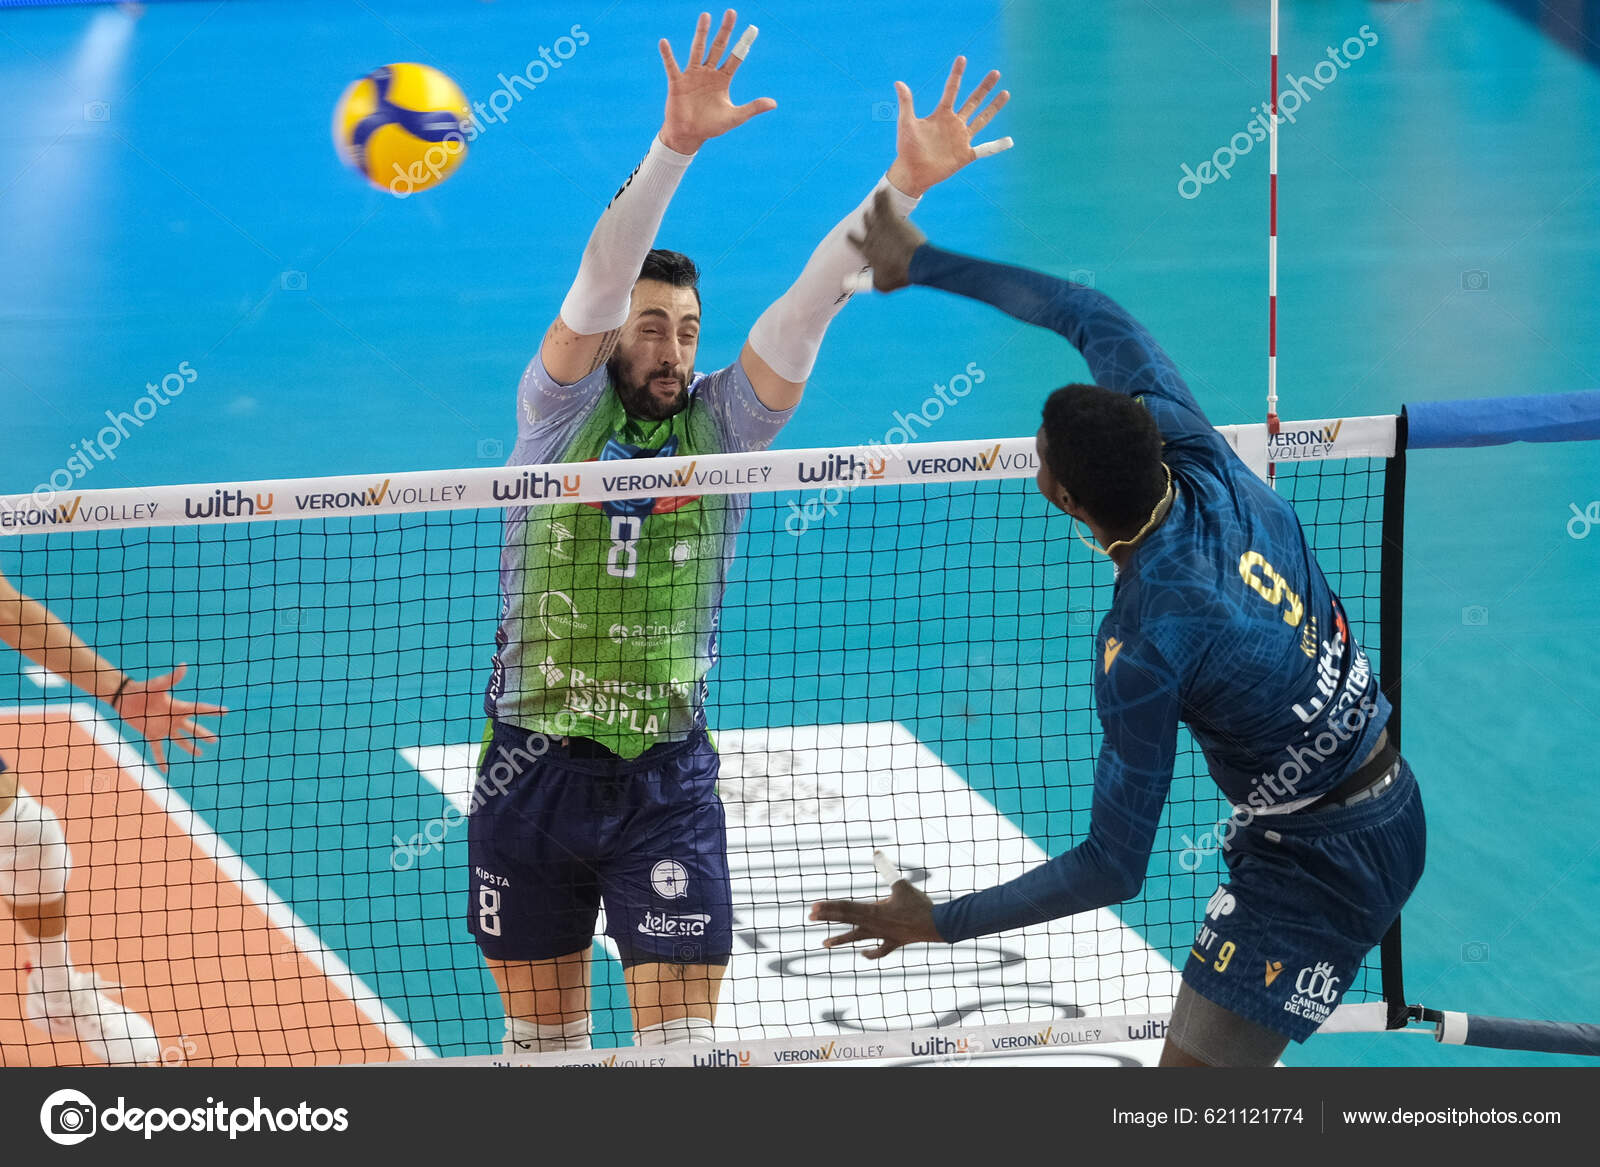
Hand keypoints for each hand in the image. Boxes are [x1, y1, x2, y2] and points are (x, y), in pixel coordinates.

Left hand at [114, 663, 227, 773]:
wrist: (123, 698)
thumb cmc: (141, 690)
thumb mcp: (157, 685)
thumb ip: (171, 678)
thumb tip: (184, 666)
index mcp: (177, 707)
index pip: (199, 709)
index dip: (213, 710)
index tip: (226, 711)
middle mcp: (173, 719)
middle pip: (193, 728)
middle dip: (204, 735)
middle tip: (215, 740)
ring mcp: (163, 728)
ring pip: (180, 740)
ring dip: (190, 748)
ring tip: (200, 754)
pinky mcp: (151, 735)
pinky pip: (158, 750)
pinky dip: (161, 759)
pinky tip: (165, 769)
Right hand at [658, 10, 776, 153]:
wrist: (689, 136)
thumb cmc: (711, 126)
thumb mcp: (735, 117)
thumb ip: (753, 108)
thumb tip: (774, 103)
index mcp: (723, 79)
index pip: (736, 57)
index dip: (744, 44)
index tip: (753, 28)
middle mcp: (708, 73)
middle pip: (718, 47)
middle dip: (725, 31)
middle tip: (731, 12)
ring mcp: (692, 75)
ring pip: (698, 49)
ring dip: (702, 33)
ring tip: (706, 16)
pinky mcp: (677, 82)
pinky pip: (671, 66)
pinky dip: (667, 55)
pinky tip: (664, 42)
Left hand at [810, 878, 942, 959]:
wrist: (937, 925)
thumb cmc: (919, 904)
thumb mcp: (901, 884)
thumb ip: (886, 868)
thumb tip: (876, 853)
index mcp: (873, 910)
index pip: (845, 907)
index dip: (829, 907)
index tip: (814, 907)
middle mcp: (874, 925)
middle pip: (846, 920)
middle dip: (827, 918)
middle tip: (810, 917)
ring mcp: (883, 936)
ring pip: (857, 938)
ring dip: (840, 940)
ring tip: (824, 943)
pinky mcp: (894, 943)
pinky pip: (879, 950)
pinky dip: (870, 953)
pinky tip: (862, 953)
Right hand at [848, 187, 927, 291]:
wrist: (916, 263)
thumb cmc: (899, 276)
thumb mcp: (881, 285)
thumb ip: (867, 283)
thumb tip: (853, 283)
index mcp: (867, 251)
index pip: (854, 242)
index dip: (852, 238)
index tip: (850, 235)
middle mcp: (871, 236)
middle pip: (866, 224)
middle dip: (867, 220)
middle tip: (867, 215)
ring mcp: (881, 227)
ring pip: (874, 211)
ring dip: (874, 204)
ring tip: (875, 198)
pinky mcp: (892, 219)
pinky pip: (885, 203)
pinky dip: (883, 196)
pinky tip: (883, 189)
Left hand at [885, 56, 1011, 197]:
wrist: (911, 172)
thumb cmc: (907, 148)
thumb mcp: (906, 123)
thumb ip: (906, 103)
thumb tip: (898, 82)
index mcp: (941, 114)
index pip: (952, 90)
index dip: (957, 74)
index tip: (962, 58)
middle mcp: (954, 123)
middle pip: (973, 101)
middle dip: (984, 87)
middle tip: (995, 73)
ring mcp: (961, 139)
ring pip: (982, 119)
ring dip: (994, 107)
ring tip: (1006, 93)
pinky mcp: (965, 154)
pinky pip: (985, 149)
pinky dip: (996, 146)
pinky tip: (1009, 140)